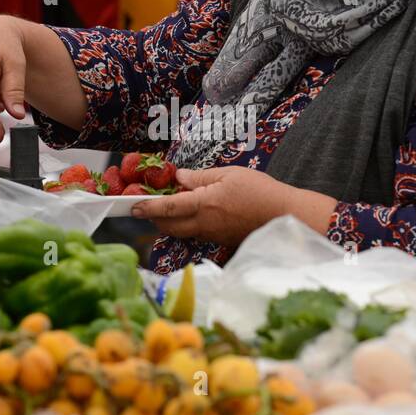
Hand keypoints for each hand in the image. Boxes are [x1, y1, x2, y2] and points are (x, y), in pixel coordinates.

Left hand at [133, 166, 337, 247]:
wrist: (284, 216)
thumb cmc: (260, 191)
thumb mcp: (229, 174)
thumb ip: (201, 177)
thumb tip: (180, 178)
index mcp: (204, 205)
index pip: (168, 208)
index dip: (147, 207)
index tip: (131, 206)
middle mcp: (204, 224)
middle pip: (169, 225)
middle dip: (154, 217)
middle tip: (146, 205)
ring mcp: (211, 235)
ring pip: (181, 231)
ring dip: (169, 222)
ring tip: (167, 207)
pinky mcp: (220, 240)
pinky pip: (196, 234)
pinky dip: (186, 225)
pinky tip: (191, 213)